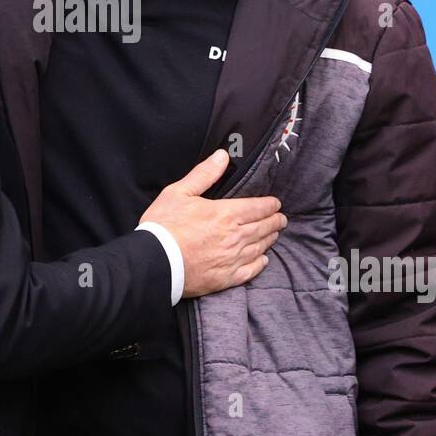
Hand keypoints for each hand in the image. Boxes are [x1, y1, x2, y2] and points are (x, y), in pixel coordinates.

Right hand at [140, 150, 285, 297]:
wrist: (155, 262)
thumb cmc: (164, 226)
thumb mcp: (179, 193)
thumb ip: (203, 174)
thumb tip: (222, 156)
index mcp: (225, 214)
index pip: (257, 208)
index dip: (269, 205)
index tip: (276, 204)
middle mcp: (234, 237)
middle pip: (263, 227)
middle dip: (274, 221)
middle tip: (281, 219)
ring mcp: (232, 259)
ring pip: (259, 247)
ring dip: (269, 239)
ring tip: (274, 235)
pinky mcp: (226, 278)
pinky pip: (250, 270)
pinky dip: (259, 263)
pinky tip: (263, 260)